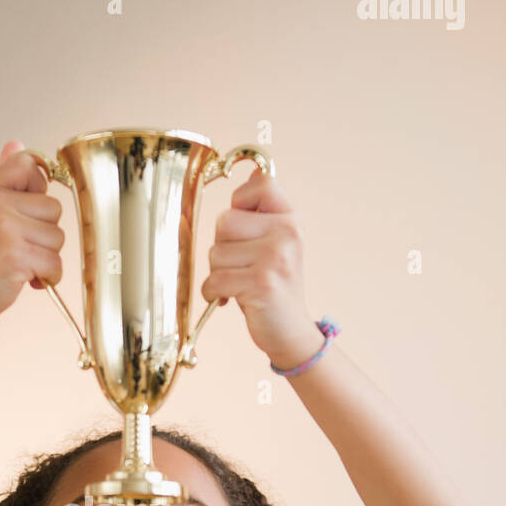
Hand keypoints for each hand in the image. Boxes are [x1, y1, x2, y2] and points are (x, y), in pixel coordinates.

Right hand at [0, 140, 64, 328]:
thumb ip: (5, 178)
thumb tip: (16, 144)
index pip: (29, 166)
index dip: (37, 191)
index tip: (23, 213)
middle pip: (53, 207)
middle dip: (45, 233)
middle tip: (19, 247)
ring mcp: (2, 227)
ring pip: (58, 236)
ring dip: (47, 256)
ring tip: (22, 263)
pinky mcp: (14, 255)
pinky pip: (55, 262)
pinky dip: (49, 276)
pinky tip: (27, 279)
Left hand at [200, 169, 321, 365]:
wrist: (291, 331)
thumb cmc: (275, 286)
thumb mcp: (276, 242)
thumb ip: (261, 212)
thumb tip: (250, 174)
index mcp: (291, 218)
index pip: (260, 184)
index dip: (241, 202)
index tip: (246, 226)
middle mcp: (287, 233)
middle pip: (224, 221)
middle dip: (222, 247)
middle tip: (242, 266)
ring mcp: (276, 257)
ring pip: (215, 252)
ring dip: (219, 273)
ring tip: (241, 283)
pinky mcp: (261, 282)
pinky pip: (214, 279)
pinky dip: (214, 293)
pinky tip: (230, 298)